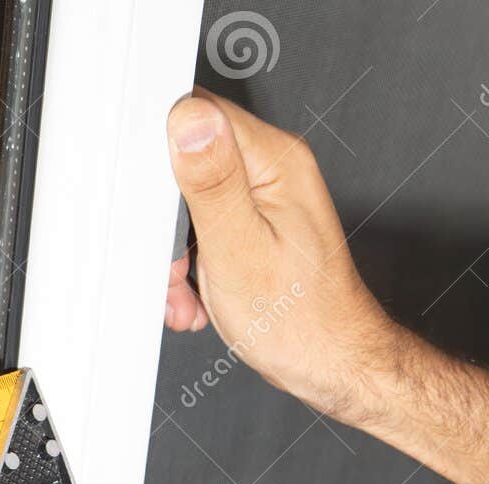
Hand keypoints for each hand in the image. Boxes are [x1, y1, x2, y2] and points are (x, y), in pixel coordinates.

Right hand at [162, 90, 404, 424]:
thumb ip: (211, 182)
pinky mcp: (255, 222)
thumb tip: (189, 119)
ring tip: (190, 288)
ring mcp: (265, 196)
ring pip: (189, 201)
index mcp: (275, 162)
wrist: (330, 362)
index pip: (200, 115)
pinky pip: (203, 227)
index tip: (158, 207)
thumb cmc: (299, 320)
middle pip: (189, 162)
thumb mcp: (239, 250)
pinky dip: (191, 263)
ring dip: (175, 251)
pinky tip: (200, 291)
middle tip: (177, 264)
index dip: (162, 157)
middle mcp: (274, 170)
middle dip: (165, 220)